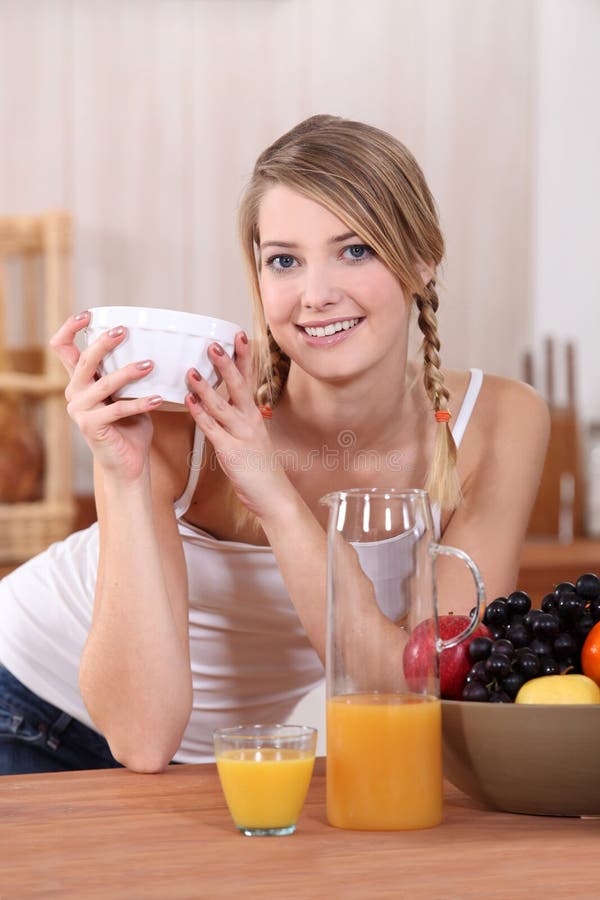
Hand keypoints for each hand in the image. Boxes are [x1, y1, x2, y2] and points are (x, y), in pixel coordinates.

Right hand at [50, 312, 163, 480]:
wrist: (128, 462)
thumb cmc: (131, 425)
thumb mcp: (128, 392)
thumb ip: (129, 372)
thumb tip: (154, 343)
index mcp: (80, 380)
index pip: (63, 347)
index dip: (70, 328)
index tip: (88, 314)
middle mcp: (74, 392)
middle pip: (84, 360)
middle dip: (104, 343)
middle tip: (125, 331)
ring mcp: (80, 410)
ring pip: (104, 384)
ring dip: (128, 372)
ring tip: (150, 365)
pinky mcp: (91, 426)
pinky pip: (118, 409)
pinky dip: (140, 403)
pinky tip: (158, 398)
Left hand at [185, 333, 291, 518]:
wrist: (273, 495)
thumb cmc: (260, 468)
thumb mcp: (251, 438)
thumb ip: (236, 420)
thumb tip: (217, 404)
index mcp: (255, 415)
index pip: (250, 379)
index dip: (244, 357)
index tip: (239, 336)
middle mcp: (250, 421)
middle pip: (239, 386)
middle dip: (226, 364)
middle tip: (214, 344)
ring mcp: (241, 435)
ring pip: (223, 405)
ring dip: (206, 387)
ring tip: (191, 370)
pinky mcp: (231, 450)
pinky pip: (212, 428)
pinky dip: (200, 413)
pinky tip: (189, 401)